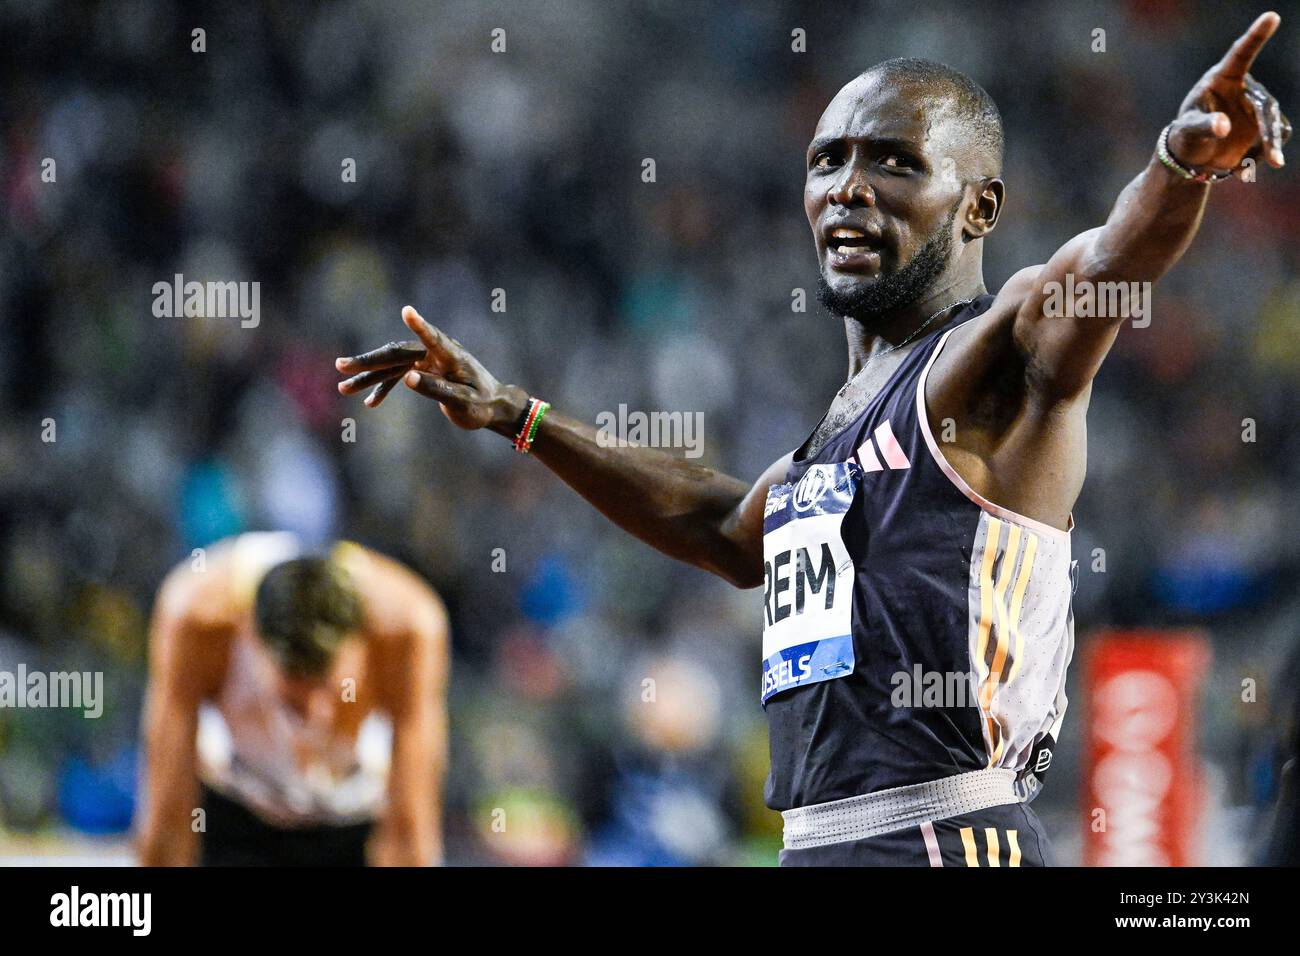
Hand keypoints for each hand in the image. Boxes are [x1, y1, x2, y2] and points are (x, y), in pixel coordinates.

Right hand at [335, 306, 526, 432]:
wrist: (493, 405)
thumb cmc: (482, 404)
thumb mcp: (462, 402)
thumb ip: (436, 389)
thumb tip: (408, 378)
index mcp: (451, 356)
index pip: (432, 338)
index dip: (420, 326)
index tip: (408, 311)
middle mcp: (436, 353)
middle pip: (397, 353)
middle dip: (368, 361)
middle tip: (339, 366)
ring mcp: (427, 359)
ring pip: (392, 365)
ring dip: (369, 376)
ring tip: (343, 388)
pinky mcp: (424, 369)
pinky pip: (398, 375)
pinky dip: (384, 387)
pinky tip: (371, 403)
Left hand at [1167, 11, 1290, 173]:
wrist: (1191, 157)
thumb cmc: (1184, 137)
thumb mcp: (1188, 131)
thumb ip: (1203, 126)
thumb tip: (1224, 127)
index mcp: (1221, 79)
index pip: (1241, 54)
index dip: (1256, 35)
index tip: (1271, 16)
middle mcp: (1244, 89)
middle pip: (1265, 104)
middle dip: (1268, 131)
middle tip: (1272, 157)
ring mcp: (1255, 108)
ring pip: (1274, 124)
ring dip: (1272, 145)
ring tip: (1266, 165)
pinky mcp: (1262, 127)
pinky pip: (1273, 139)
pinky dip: (1266, 155)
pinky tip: (1249, 169)